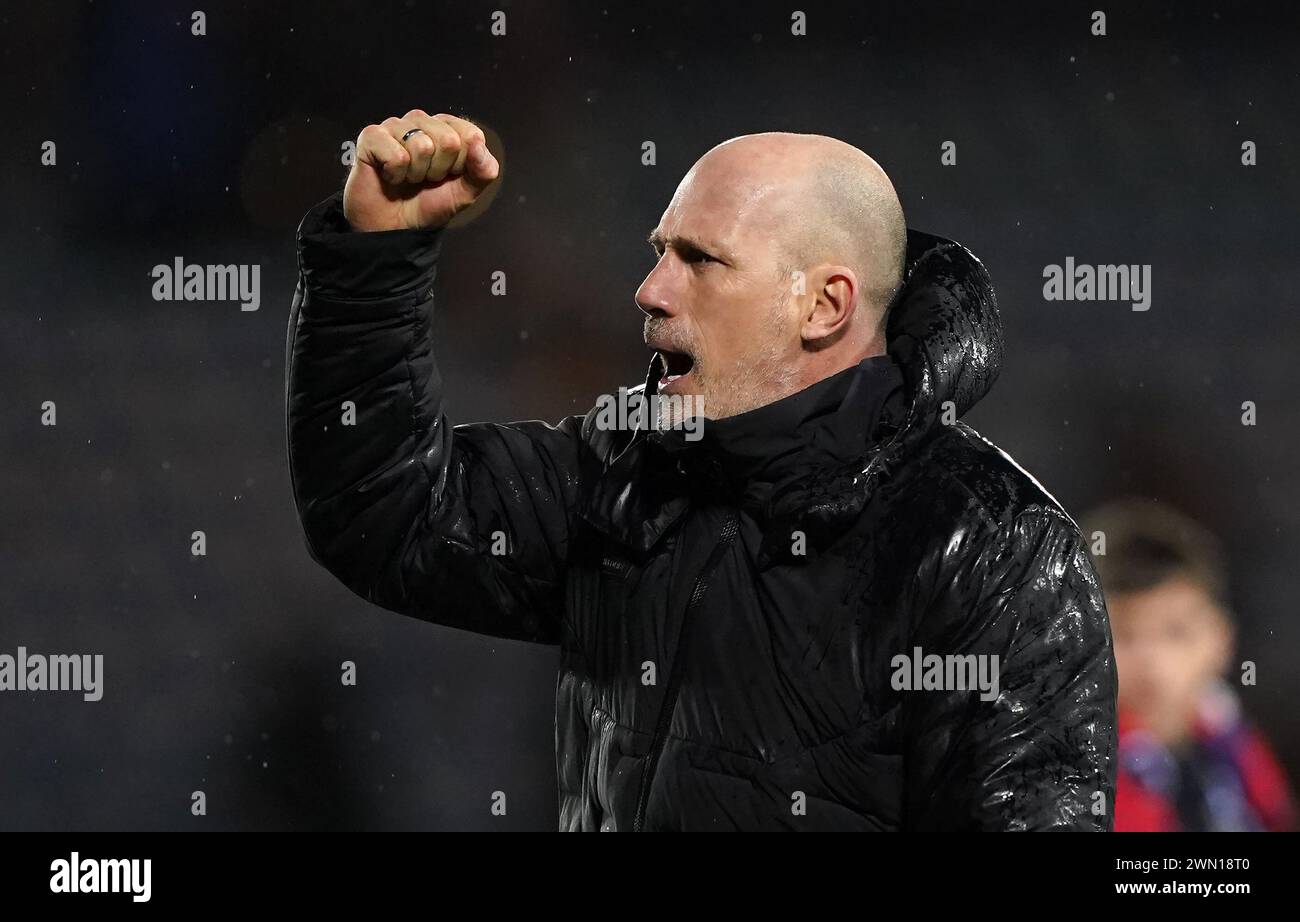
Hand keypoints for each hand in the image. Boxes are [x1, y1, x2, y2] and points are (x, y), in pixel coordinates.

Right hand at [343, 109, 500, 231]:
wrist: (395, 227)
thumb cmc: (428, 205)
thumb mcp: (465, 192)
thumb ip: (483, 170)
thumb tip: (478, 144)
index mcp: (446, 128)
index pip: (471, 135)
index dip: (461, 165)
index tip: (448, 176)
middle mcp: (421, 121)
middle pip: (448, 140)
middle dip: (439, 170)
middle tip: (425, 179)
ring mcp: (395, 126)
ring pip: (421, 146)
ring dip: (416, 173)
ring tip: (407, 177)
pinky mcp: (372, 136)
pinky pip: (396, 155)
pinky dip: (395, 174)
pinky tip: (389, 175)